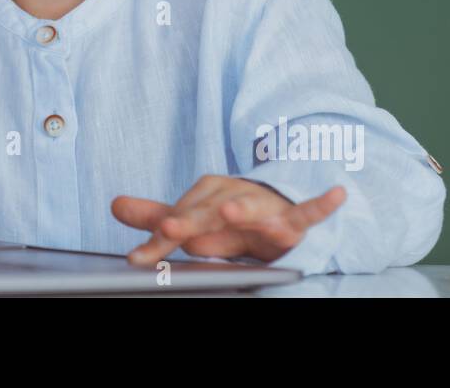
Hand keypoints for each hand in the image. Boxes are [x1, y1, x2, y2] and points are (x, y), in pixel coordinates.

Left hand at [112, 175, 345, 266]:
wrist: (275, 206)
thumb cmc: (230, 217)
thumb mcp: (193, 218)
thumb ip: (157, 217)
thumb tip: (115, 205)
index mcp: (208, 193)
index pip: (180, 216)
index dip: (161, 236)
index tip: (140, 257)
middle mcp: (234, 194)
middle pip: (209, 210)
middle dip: (190, 221)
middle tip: (170, 232)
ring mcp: (264, 206)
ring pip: (252, 209)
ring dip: (242, 209)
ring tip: (228, 211)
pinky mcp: (292, 219)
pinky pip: (309, 212)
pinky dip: (323, 205)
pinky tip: (335, 195)